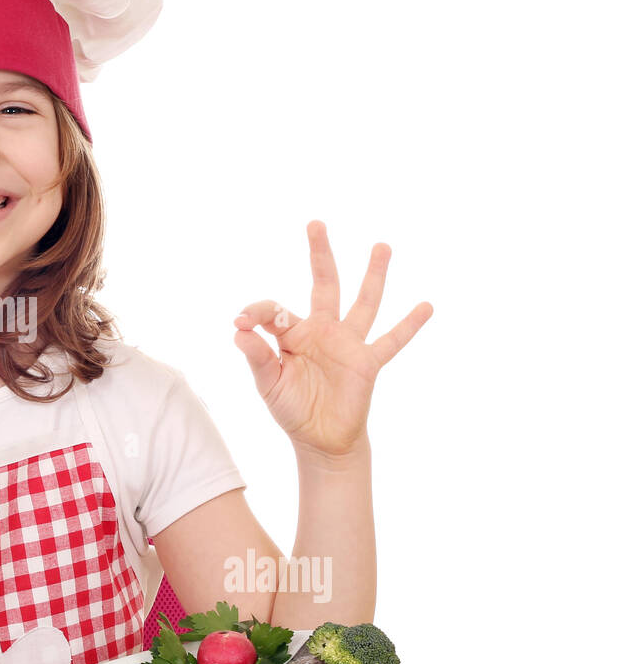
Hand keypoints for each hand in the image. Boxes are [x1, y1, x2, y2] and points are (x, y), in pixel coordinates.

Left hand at [232, 220, 431, 459]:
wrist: (321, 440)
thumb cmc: (292, 409)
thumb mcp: (268, 384)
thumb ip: (257, 357)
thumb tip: (237, 330)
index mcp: (292, 334)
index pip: (273, 310)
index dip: (256, 311)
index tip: (240, 321)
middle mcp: (322, 331)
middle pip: (323, 284)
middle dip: (319, 254)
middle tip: (315, 223)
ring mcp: (347, 344)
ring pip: (363, 302)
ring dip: (373, 275)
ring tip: (381, 245)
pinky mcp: (368, 363)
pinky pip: (392, 341)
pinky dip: (410, 325)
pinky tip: (426, 306)